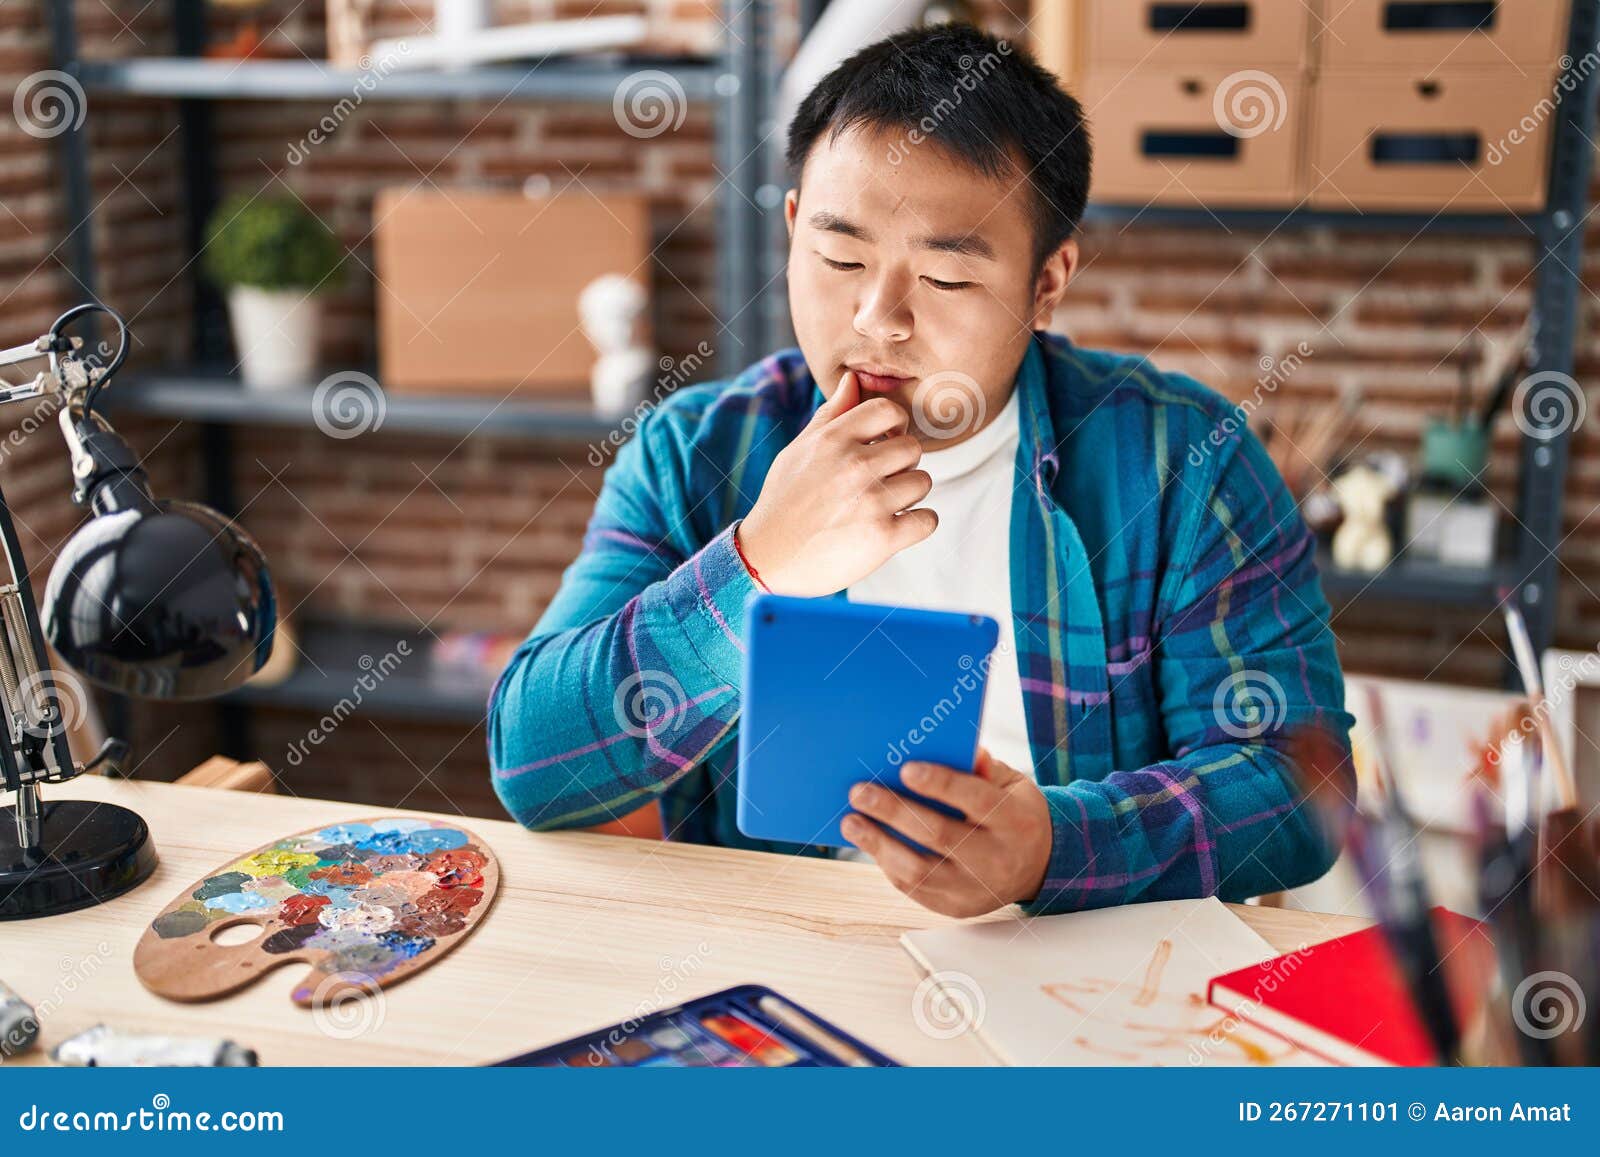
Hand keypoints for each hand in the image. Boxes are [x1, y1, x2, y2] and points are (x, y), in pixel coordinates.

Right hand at [735, 370, 935, 596]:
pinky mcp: (883, 538)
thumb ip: (831, 415)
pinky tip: (895, 527)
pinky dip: (917, 525)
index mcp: (833, 440)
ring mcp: (871, 502)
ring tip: (882, 506)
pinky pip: (928, 520)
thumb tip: (852, 379)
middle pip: (913, 448)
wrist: (767, 558)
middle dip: (902, 465)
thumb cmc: (784, 502)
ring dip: (909, 496)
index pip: (889, 410)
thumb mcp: (799, 451)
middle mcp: (855, 466)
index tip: (885, 443)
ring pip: (924, 483)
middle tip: (880, 482)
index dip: (894, 426)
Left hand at [840, 748, 1051, 917]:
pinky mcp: (956, 908)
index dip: (941, 784)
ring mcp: (976, 890)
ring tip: (851, 821)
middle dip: (894, 811)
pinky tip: (871, 842)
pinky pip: (915, 889)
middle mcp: (997, 859)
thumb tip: (961, 749)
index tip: (905, 769)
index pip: (976, 800)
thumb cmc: (1014, 814)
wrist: (1037, 866)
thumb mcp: (1012, 785)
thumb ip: (984, 769)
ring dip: (879, 843)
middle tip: (860, 791)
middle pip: (940, 835)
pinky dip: (888, 864)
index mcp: (1015, 821)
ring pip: (920, 870)